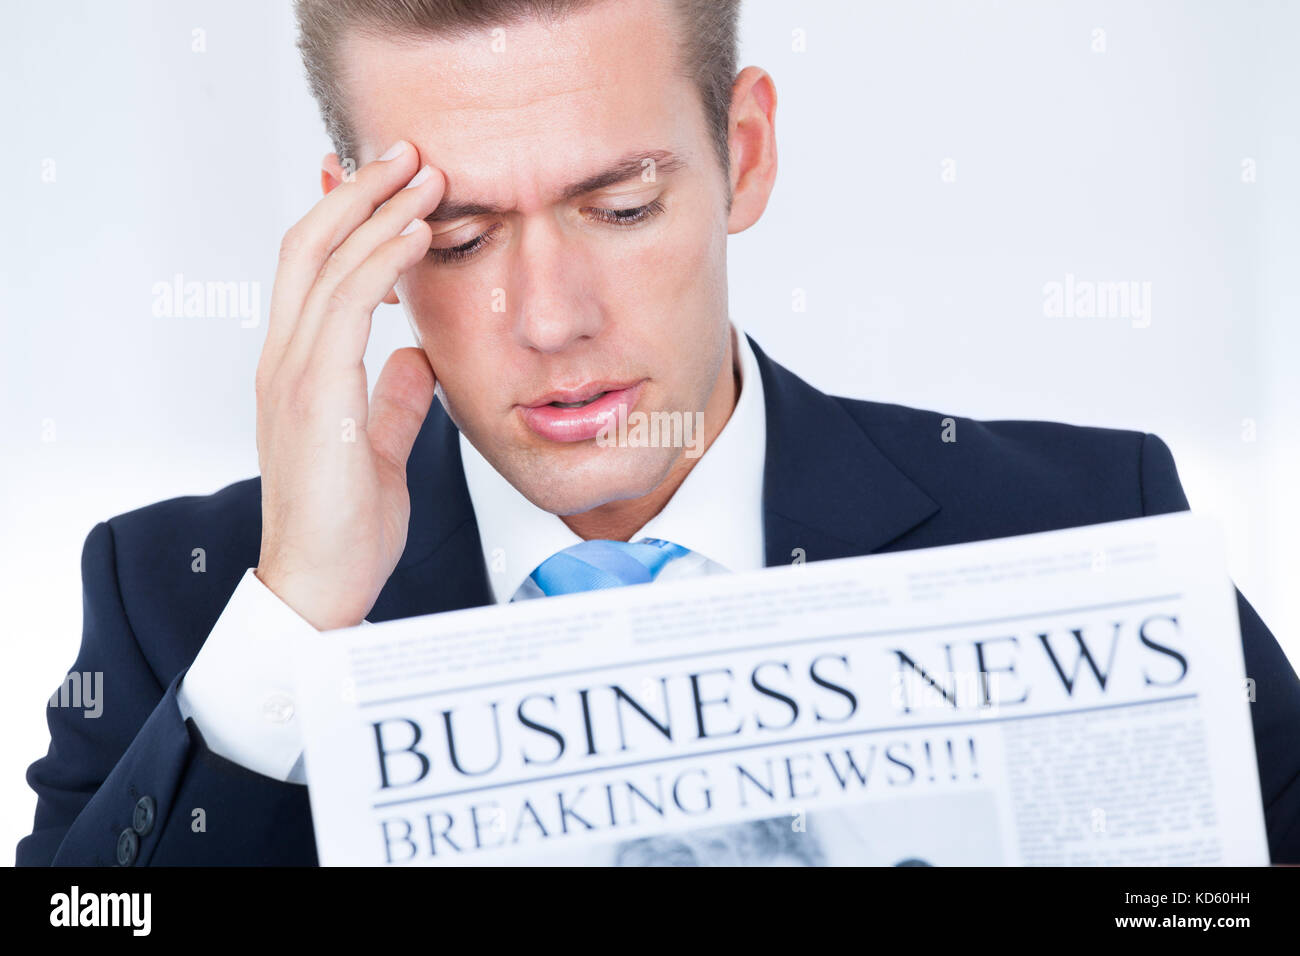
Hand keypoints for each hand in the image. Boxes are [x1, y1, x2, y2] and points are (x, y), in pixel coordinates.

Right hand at [253, 140, 443, 629]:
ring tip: (425, 174)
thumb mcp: (378, 448)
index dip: (347, 218)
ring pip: (324, 264)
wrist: (319, 588)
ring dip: (377, 211)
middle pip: (310, 247)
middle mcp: (285, 361)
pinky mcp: (314, 397)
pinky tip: (416, 234)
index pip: (313, 270)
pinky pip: (344, 310)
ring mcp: (293, 376)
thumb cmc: (344, 528)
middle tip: (409, 153)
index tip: (391, 184)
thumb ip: (393, 400)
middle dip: (359, 192)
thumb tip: (417, 360)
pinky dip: (380, 263)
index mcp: (299, 370)